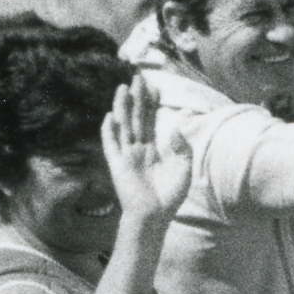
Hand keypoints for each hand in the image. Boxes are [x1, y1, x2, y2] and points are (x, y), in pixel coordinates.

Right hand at [102, 73, 194, 229]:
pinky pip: (111, 145)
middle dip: (137, 97)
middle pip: (137, 117)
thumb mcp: (184, 168)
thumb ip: (182, 147)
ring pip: (124, 125)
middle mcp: (138, 148)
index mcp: (154, 148)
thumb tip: (179, 126)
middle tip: (136, 77)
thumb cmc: (170, 196)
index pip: (152, 119)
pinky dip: (109, 131)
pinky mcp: (117, 164)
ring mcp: (126, 155)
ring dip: (122, 107)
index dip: (152, 103)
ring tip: (122, 88)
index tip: (153, 85)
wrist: (155, 216)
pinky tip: (109, 116)